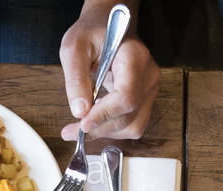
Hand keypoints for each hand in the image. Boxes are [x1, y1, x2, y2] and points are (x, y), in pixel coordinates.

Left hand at [59, 7, 160, 140]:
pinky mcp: (145, 98)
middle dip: (100, 128)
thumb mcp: (74, 48)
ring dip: (107, 132)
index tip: (82, 123)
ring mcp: (150, 88)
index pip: (125, 97)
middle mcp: (148, 75)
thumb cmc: (92, 32)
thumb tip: (80, 111)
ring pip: (133, 126)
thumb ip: (76, 79)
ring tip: (81, 126)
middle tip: (72, 131)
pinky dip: (113, 128)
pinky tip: (96, 121)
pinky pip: (133, 123)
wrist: (107, 27)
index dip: (104, 115)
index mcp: (134, 57)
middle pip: (129, 116)